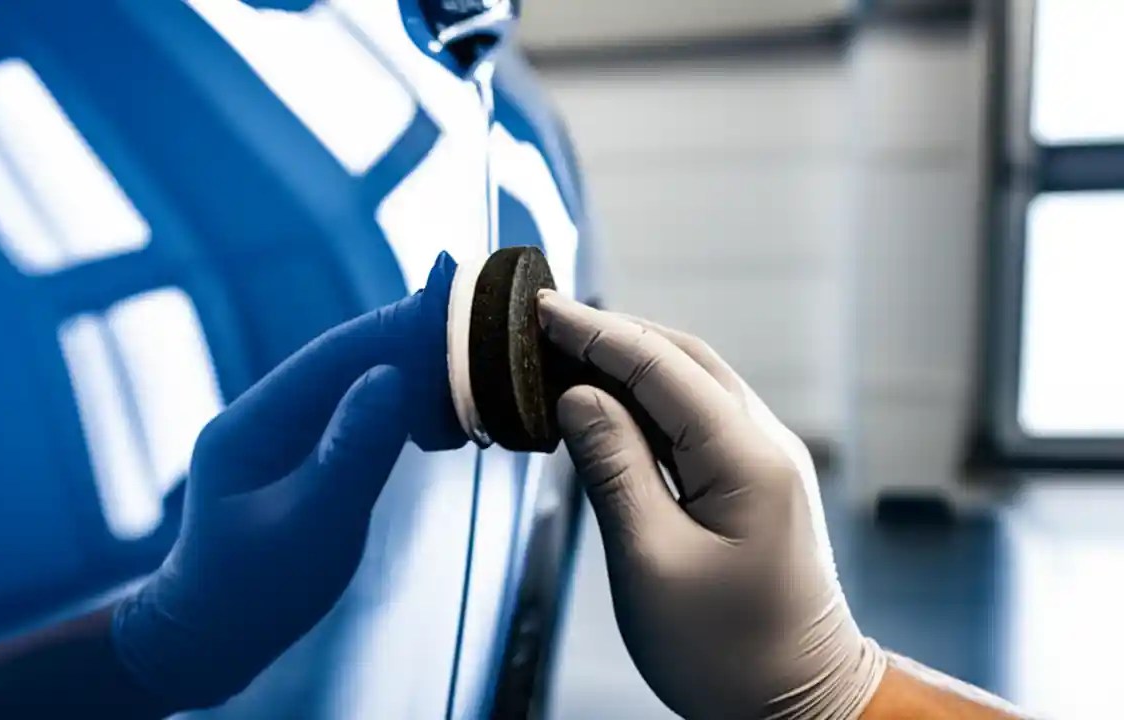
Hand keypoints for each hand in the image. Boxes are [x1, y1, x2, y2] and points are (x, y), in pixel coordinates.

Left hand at [113, 255, 465, 710]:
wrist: (206, 642)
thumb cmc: (254, 593)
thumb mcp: (309, 524)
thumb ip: (352, 451)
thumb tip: (392, 376)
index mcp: (251, 424)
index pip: (330, 355)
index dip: (388, 328)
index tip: (444, 305)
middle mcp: (260, 420)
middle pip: (340, 364)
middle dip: (400, 342)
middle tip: (466, 322)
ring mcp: (275, 441)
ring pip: (346, 389)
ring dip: (399, 371)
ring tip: (458, 356)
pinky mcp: (294, 465)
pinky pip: (348, 421)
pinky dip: (389, 408)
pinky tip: (424, 408)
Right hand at [538, 292, 885, 719]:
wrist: (797, 703)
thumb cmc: (725, 652)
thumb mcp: (650, 561)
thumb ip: (612, 469)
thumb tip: (577, 399)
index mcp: (747, 458)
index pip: (660, 367)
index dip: (595, 333)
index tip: (543, 310)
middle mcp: (766, 444)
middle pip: (683, 359)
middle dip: (612, 334)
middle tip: (545, 323)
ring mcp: (766, 461)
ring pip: (693, 382)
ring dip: (631, 361)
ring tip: (566, 352)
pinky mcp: (755, 482)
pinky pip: (699, 417)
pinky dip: (649, 398)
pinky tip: (610, 404)